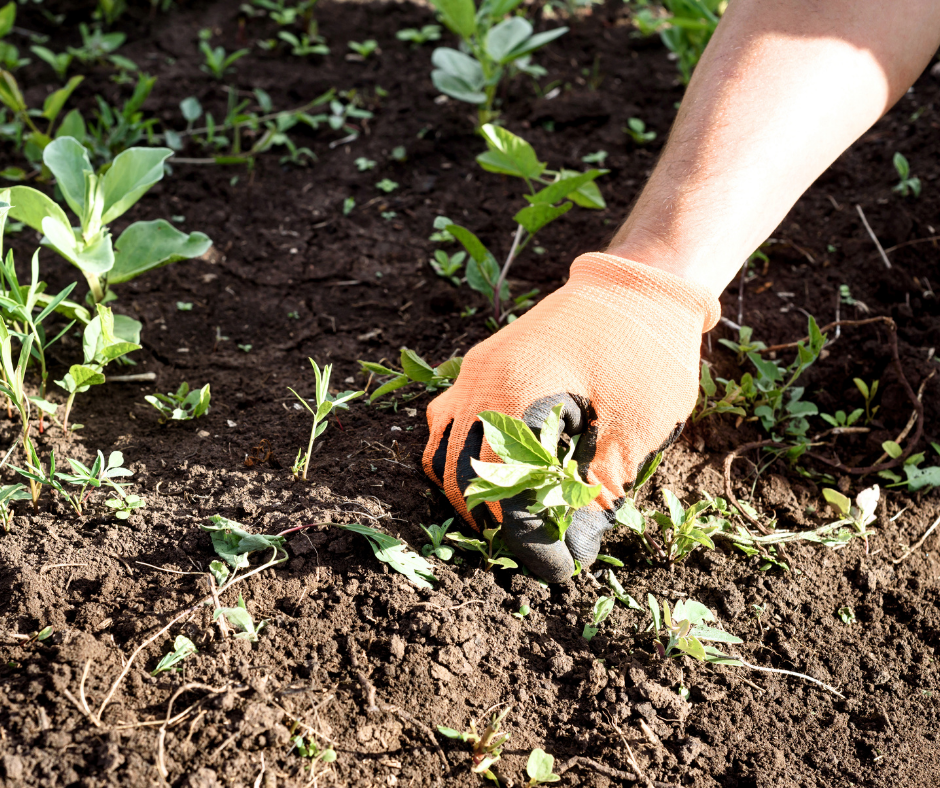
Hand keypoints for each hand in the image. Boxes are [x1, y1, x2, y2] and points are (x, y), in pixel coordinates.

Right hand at [422, 253, 719, 581]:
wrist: (642, 282)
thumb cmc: (648, 354)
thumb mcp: (635, 432)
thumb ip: (597, 492)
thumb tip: (574, 549)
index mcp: (518, 399)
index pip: (506, 495)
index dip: (532, 542)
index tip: (562, 567)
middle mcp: (481, 385)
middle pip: (461, 478)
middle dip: (497, 522)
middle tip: (540, 543)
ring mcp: (473, 371)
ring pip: (442, 451)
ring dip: (472, 490)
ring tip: (516, 513)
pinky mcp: (479, 364)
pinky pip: (446, 420)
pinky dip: (463, 454)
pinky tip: (499, 467)